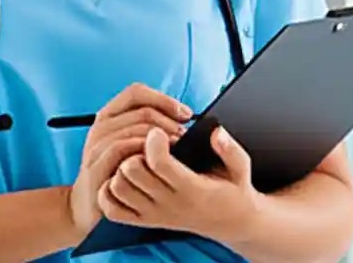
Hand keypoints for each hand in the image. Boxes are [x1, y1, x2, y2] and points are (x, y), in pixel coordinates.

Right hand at [66, 83, 191, 240]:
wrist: (87, 204)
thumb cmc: (118, 172)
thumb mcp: (130, 144)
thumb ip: (148, 126)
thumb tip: (183, 117)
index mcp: (108, 116)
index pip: (136, 92)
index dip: (164, 100)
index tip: (186, 115)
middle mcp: (100, 127)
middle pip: (142, 111)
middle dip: (169, 123)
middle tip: (184, 137)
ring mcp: (96, 147)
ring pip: (135, 129)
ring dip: (161, 138)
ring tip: (177, 150)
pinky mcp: (96, 168)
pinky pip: (121, 149)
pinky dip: (143, 151)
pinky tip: (156, 161)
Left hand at [98, 124, 261, 241]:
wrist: (230, 222)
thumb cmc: (232, 190)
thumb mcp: (241, 169)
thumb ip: (231, 150)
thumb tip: (216, 132)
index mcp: (192, 189)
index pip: (159, 163)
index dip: (155, 140)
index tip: (160, 130)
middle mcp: (169, 204)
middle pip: (132, 171)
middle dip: (136, 148)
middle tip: (147, 142)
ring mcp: (154, 214)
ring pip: (119, 187)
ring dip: (122, 167)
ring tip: (137, 157)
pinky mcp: (144, 221)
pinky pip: (113, 208)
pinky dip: (111, 190)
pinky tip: (126, 176)